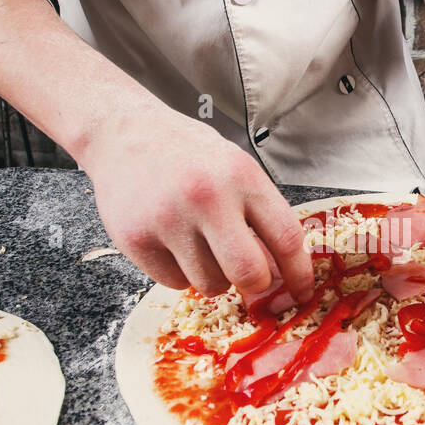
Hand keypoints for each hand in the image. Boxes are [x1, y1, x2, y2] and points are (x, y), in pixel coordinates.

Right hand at [76, 104, 313, 300]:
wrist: (121, 133)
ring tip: (198, 242)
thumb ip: (259, 215)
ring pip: (210, 285)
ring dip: (212, 276)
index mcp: (241, 176)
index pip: (286, 238)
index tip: (302, 291)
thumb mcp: (233, 168)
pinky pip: (174, 283)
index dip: (299, 273)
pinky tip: (171, 241)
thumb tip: (278, 273)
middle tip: (245, 274)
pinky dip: (178, 272)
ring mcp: (168, 220)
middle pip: (249, 274)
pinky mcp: (136, 240)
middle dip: (254, 284)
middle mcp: (206, 197)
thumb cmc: (185, 154)